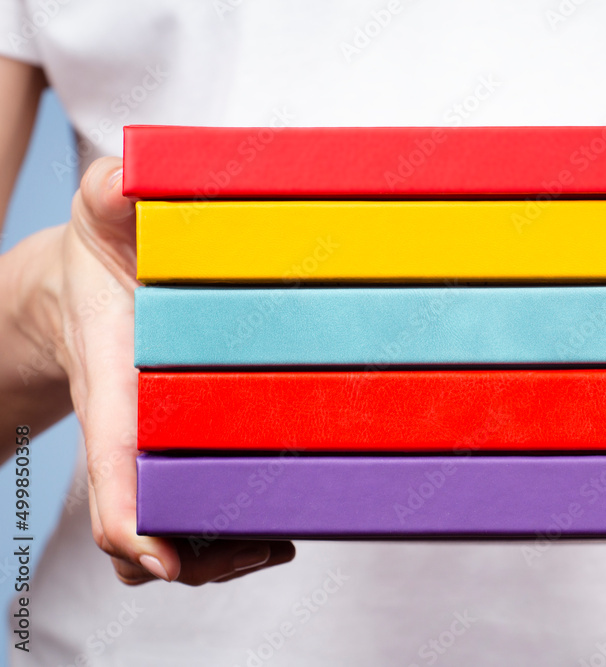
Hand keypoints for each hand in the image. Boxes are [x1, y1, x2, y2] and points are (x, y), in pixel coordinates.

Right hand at [47, 157, 294, 584]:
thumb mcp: (104, 211)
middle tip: (267, 544)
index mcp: (112, 387)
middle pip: (142, 530)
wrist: (94, 286)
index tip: (163, 556)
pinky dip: (221, 539)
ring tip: (277, 543)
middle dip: (198, 555)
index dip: (131, 520)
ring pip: (165, 542)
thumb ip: (113, 192)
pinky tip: (274, 525)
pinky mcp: (173, 458)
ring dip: (217, 557)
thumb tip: (128, 177)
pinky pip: (185, 521)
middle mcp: (125, 436)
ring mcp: (147, 456)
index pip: (109, 466)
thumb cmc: (106, 253)